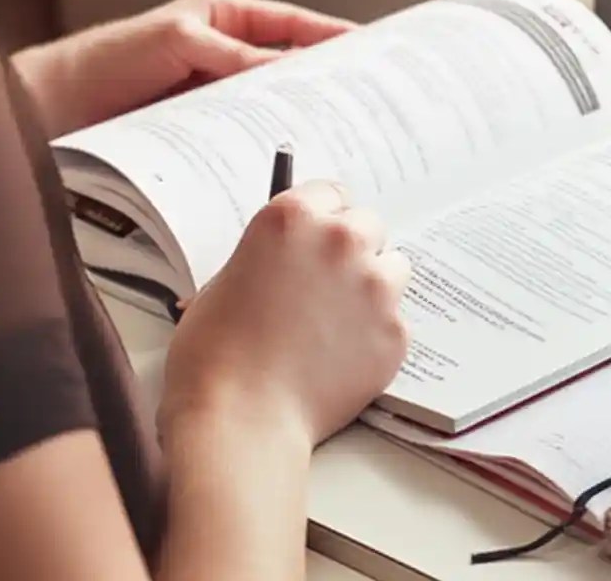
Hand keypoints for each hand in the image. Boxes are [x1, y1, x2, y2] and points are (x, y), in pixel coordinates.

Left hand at [10, 0, 356, 137]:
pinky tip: (289, 161)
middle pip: (291, 71)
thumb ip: (236, 55)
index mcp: (225, 22)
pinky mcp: (210, 137)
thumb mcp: (180, 41)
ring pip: (273, 110)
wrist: (61, 110)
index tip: (368, 49)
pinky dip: (269, 150)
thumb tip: (290, 70)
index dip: (331, 36)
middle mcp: (228, 61)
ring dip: (299, 123)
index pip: (292, 26)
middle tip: (362, 99)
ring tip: (336, 135)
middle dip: (325, 84)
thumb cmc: (108, 59)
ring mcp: (221, 100)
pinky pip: (249, 140)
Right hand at [158, 180, 411, 448]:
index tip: (321, 233)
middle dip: (353, 248)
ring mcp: (374, 285)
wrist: (241, 417)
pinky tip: (342, 356)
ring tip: (337, 322)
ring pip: (393, 267)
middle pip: (368, 224)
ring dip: (373, 285)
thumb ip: (272, 257)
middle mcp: (341, 241)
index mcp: (292, 218)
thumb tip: (292, 258)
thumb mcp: (224, 282)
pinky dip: (376, 334)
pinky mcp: (395, 329)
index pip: (331, 193)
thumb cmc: (214, 355)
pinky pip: (395, 319)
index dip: (324, 216)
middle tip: (329, 282)